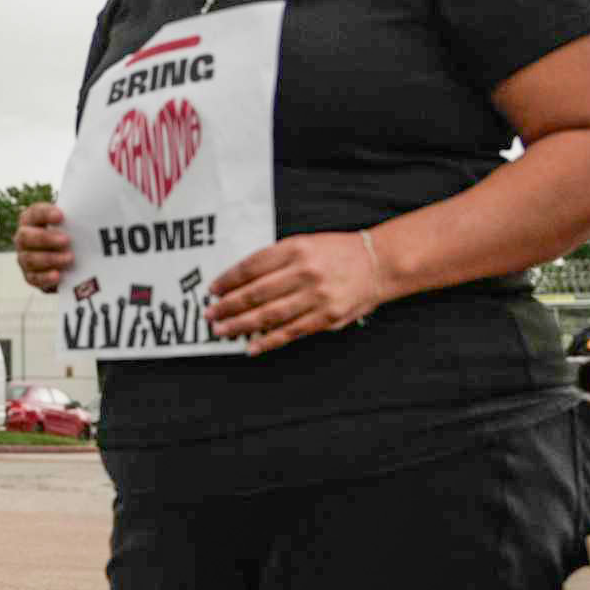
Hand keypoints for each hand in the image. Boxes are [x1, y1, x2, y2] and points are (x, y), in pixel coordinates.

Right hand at [15, 202, 70, 292]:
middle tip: (67, 240)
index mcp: (30, 220)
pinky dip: (45, 278)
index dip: (45, 214)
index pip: (34, 214)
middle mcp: (23, 238)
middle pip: (25, 237)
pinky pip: (34, 278)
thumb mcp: (69, 224)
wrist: (67, 259)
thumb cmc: (68, 234)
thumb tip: (87, 216)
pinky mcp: (30, 276)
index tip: (61, 216)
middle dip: (46, 238)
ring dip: (50, 258)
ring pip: (29, 259)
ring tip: (70, 258)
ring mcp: (24, 258)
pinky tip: (58, 276)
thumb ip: (72, 219)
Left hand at [208, 230, 388, 355]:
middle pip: (256, 292)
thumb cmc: (336, 253)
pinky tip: (251, 346)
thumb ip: (274, 260)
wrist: (379, 263)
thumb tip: (239, 282)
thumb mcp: (304, 243)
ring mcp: (316, 296)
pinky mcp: (327, 317)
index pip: (251, 266)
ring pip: (270, 315)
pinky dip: (268, 341)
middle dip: (228, 306)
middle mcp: (304, 272)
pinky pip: (291, 332)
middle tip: (210, 314)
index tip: (212, 290)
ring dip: (241, 325)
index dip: (228, 280)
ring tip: (222, 330)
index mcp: (295, 249)